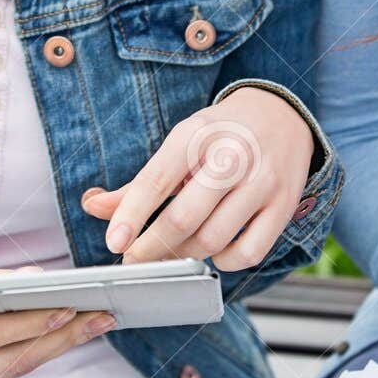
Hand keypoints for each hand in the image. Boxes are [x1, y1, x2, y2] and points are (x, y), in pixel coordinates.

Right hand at [0, 247, 114, 377]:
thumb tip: (34, 279)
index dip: (29, 323)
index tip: (68, 306)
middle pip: (7, 360)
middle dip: (59, 337)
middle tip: (101, 316)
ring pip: (11, 372)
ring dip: (56, 348)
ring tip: (95, 323)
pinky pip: (3, 373)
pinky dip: (36, 353)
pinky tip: (66, 334)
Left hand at [81, 87, 313, 270]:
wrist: (283, 115)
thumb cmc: (221, 134)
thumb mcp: (180, 144)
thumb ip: (140, 182)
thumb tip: (92, 207)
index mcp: (197, 135)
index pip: (156, 181)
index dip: (131, 217)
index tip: (114, 243)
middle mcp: (233, 156)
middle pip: (184, 218)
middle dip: (152, 247)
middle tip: (136, 259)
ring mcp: (262, 181)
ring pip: (214, 239)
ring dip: (186, 255)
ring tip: (175, 251)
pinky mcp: (284, 205)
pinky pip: (249, 252)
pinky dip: (225, 261)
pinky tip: (215, 251)